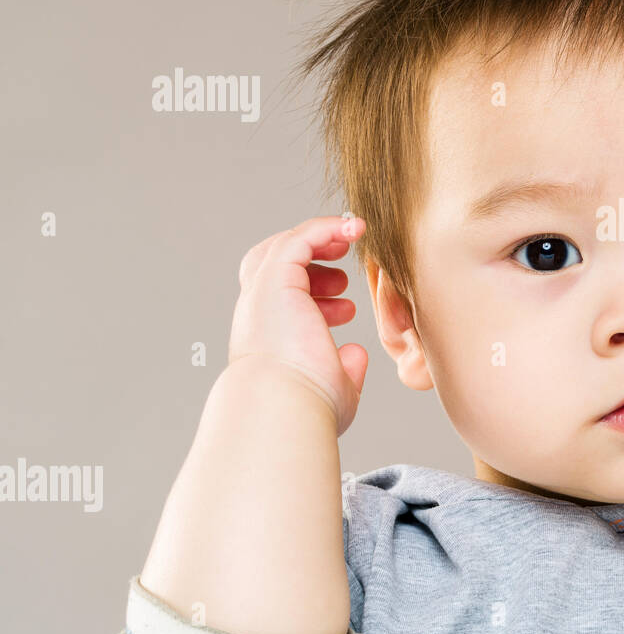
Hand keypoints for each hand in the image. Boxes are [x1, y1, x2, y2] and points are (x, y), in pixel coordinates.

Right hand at [228, 215, 369, 433]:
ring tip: (351, 241)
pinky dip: (327, 228)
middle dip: (309, 260)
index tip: (348, 308)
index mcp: (268, 336)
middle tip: (343, 269)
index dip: (315, 296)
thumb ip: (345, 366)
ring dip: (320, 239)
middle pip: (272, 266)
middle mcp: (259, 311)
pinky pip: (300, 238)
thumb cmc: (306, 405)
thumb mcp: (335, 385)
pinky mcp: (275, 277)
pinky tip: (354, 230)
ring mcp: (263, 293)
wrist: (284, 405)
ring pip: (282, 247)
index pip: (281, 300)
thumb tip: (355, 354)